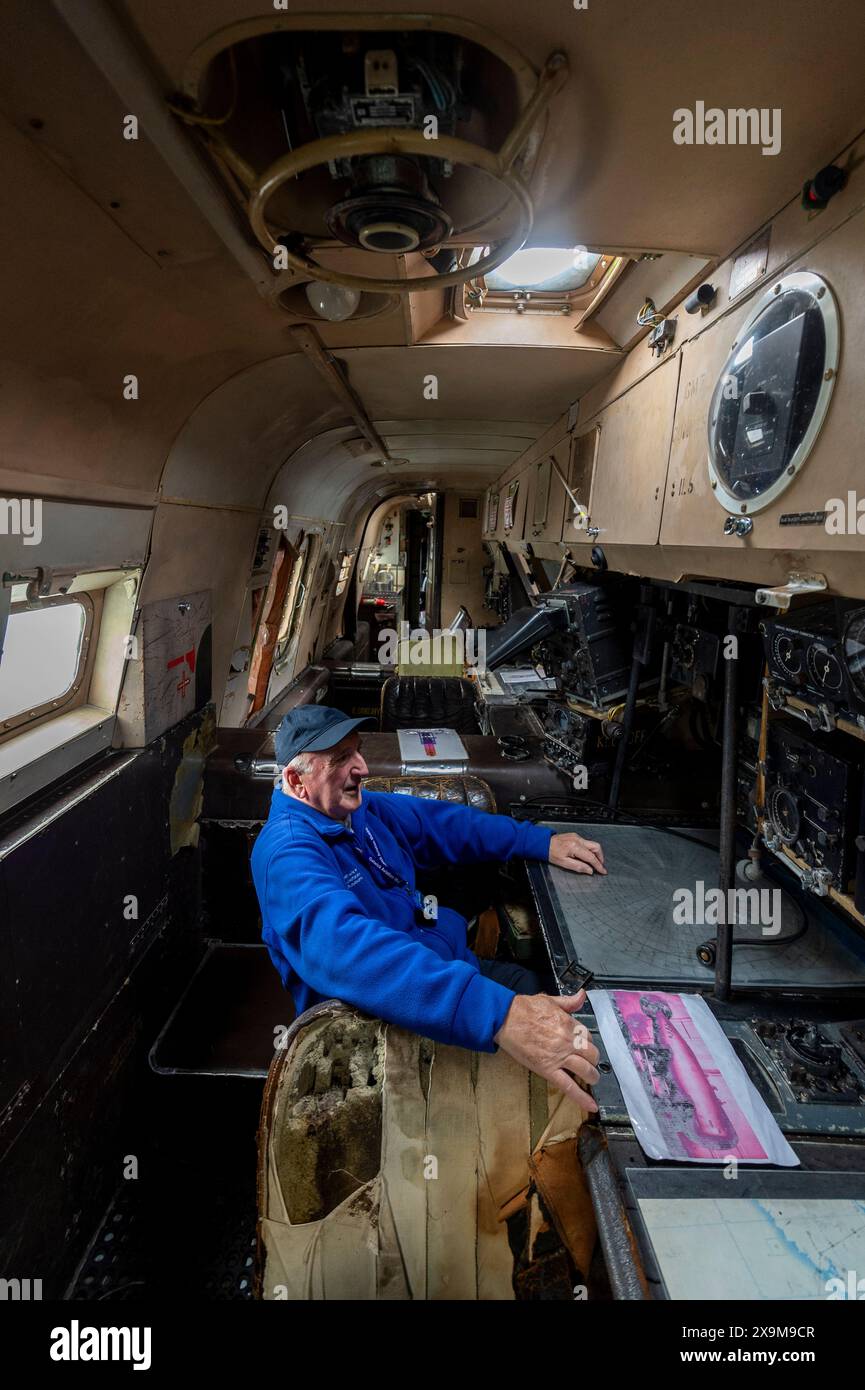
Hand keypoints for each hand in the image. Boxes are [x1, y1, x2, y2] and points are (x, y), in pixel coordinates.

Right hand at [493, 989, 599, 1108]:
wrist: (504, 1019)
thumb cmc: (524, 1009)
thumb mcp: (550, 999)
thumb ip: (569, 1001)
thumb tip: (582, 996)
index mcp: (569, 1024)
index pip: (588, 1037)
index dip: (587, 1043)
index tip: (584, 1046)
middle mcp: (567, 1042)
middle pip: (592, 1055)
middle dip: (592, 1060)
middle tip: (588, 1062)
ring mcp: (559, 1057)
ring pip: (585, 1071)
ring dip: (592, 1077)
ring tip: (591, 1079)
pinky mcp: (547, 1070)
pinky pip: (569, 1087)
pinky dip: (581, 1098)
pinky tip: (591, 1106)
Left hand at [549, 832, 605, 874]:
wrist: (544, 843)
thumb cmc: (551, 853)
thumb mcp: (564, 863)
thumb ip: (579, 867)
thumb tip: (590, 870)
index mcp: (575, 847)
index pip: (591, 857)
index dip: (598, 865)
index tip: (603, 871)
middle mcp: (578, 840)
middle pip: (596, 847)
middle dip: (600, 857)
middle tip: (599, 866)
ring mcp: (577, 836)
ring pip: (592, 844)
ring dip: (595, 853)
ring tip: (594, 862)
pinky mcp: (575, 836)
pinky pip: (586, 842)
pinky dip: (589, 849)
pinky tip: (586, 855)